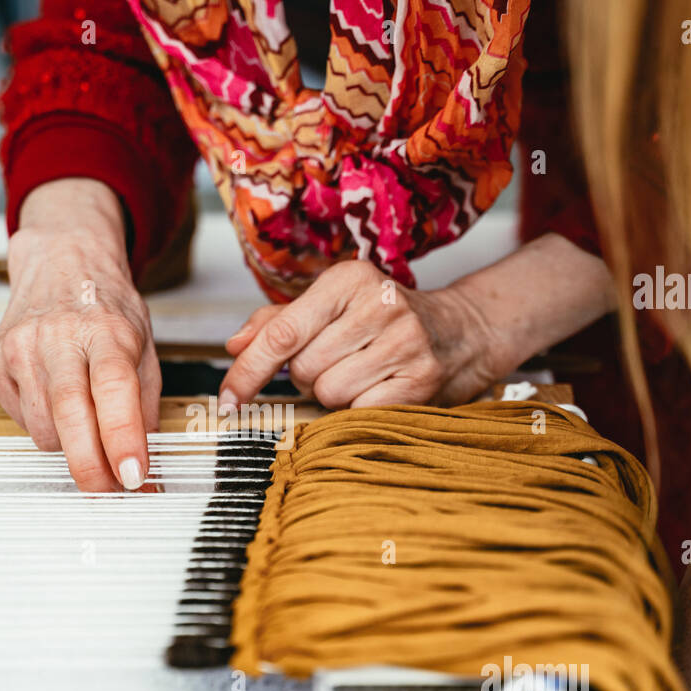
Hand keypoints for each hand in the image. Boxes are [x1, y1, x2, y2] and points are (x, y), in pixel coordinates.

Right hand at [0, 179, 160, 490]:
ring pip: (44, 429)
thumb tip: (143, 470)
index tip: (135, 478)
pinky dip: (44, 425)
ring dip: (70, 445)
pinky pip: (21, 420)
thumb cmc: (107, 310)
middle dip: (91, 468)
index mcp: (107, 329)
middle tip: (111, 492)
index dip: (123, 439)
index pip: (114, 389)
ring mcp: (19, 346)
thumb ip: (144, 408)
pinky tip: (55, 400)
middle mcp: (58, 335)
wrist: (62, 263)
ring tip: (85, 424)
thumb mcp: (144, 349)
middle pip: (69, 416)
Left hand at [221, 260, 504, 409]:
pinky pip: (360, 411)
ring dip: (334, 395)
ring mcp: (406, 341)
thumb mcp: (332, 305)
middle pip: (305, 369)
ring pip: (330, 393)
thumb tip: (235, 345)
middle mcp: (379, 303)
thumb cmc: (383, 319)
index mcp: (348, 278)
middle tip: (336, 364)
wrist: (461, 330)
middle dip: (308, 377)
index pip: (282, 332)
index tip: (228, 399)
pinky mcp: (423, 378)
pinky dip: (359, 410)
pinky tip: (378, 390)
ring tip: (359, 375)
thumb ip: (278, 321)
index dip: (249, 371)